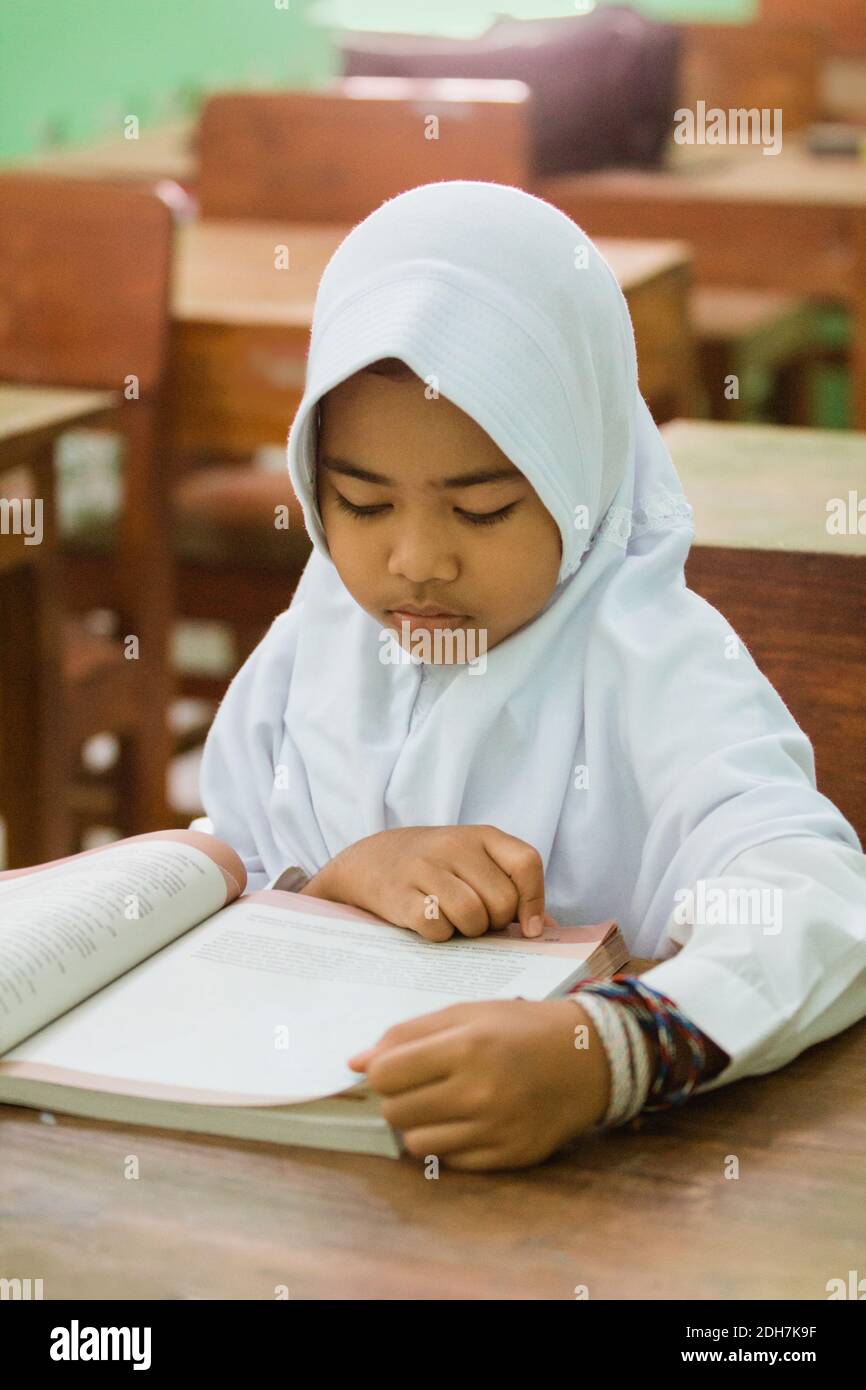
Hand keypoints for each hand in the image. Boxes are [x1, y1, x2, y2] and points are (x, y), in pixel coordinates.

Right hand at [301, 824, 555, 940]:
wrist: (369, 861)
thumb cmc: (435, 867)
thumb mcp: (474, 862)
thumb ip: (511, 888)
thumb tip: (546, 930)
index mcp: (481, 836)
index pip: (526, 863)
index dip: (534, 900)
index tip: (528, 928)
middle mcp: (454, 846)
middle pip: (502, 901)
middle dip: (495, 922)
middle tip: (478, 920)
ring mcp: (425, 868)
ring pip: (472, 917)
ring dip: (469, 932)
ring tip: (455, 923)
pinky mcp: (400, 895)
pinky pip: (438, 929)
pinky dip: (440, 936)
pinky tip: (431, 925)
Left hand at [346, 998, 610, 1170]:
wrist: (589, 1058)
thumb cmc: (520, 1027)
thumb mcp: (466, 1013)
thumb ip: (408, 1034)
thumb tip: (354, 1063)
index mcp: (466, 1046)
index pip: (385, 1074)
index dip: (380, 1071)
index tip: (395, 1067)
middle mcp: (480, 1091)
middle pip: (395, 1110)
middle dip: (398, 1097)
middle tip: (423, 1083)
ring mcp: (496, 1130)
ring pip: (416, 1143)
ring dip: (420, 1122)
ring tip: (444, 1102)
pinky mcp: (509, 1157)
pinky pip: (450, 1161)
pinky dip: (450, 1142)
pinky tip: (470, 1119)